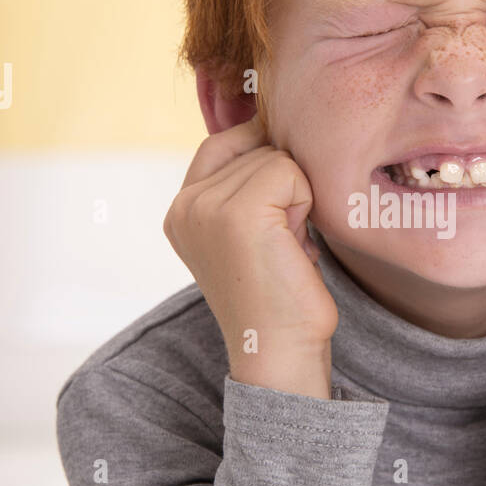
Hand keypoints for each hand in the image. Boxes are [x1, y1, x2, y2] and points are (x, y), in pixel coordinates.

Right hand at [163, 116, 337, 396]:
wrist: (279, 351)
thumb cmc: (278, 297)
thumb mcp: (248, 233)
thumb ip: (245, 187)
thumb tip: (277, 134)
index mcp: (180, 211)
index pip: (223, 142)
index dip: (262, 156)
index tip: (282, 205)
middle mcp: (184, 205)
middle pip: (256, 147)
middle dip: (284, 189)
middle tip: (282, 244)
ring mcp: (206, 207)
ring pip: (276, 158)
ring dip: (297, 200)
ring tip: (287, 248)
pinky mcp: (237, 213)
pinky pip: (290, 171)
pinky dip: (306, 206)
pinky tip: (296, 248)